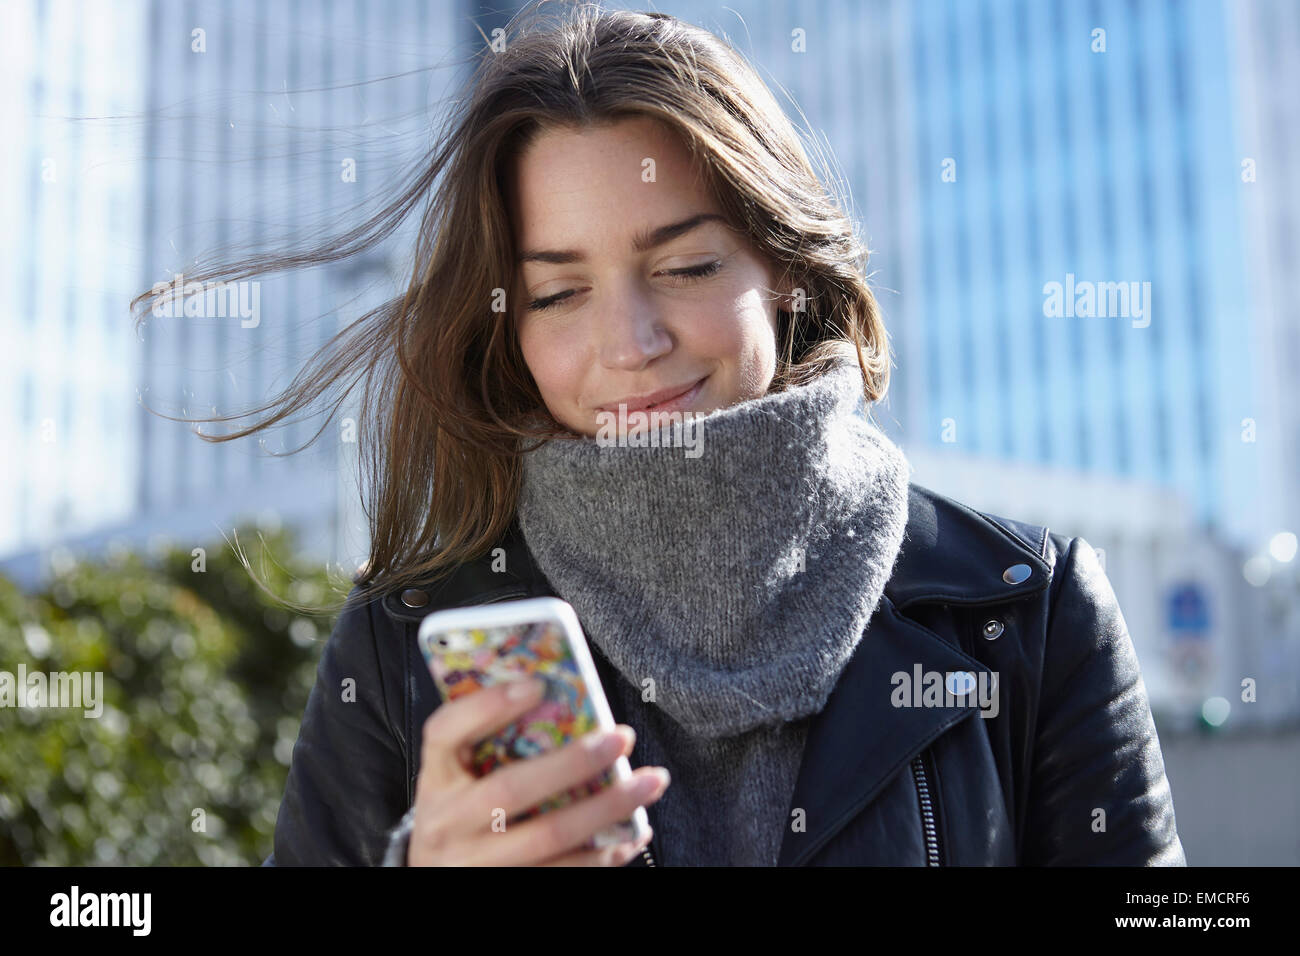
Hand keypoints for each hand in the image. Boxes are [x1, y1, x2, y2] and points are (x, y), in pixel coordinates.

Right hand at [408, 677, 668, 864]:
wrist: (438, 878)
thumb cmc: (460, 812)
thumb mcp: (456, 776)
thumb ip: (490, 740)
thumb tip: (561, 698)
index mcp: (435, 777)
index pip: (445, 732)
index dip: (487, 706)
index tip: (537, 684)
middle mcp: (448, 823)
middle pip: (510, 790)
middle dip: (572, 762)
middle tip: (621, 737)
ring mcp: (477, 864)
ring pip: (549, 836)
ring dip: (607, 808)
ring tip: (650, 782)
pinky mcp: (509, 888)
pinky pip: (564, 873)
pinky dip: (605, 853)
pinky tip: (634, 830)